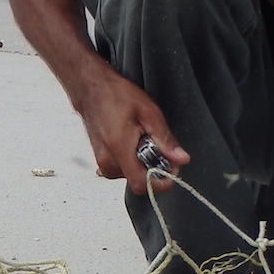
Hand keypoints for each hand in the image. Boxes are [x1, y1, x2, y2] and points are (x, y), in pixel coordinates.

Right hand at [76, 69, 188, 195]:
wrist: (91, 89)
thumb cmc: (116, 95)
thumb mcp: (149, 113)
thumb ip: (165, 139)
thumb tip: (181, 158)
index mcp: (119, 149)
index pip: (142, 184)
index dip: (161, 182)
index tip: (171, 168)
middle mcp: (107, 160)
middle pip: (138, 180)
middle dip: (153, 167)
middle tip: (158, 146)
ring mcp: (101, 161)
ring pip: (131, 175)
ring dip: (142, 162)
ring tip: (142, 139)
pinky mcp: (100, 159)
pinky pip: (122, 168)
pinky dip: (132, 159)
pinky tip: (132, 141)